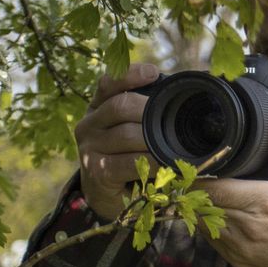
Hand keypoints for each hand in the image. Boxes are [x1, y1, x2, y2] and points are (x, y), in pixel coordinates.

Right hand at [73, 63, 159, 220]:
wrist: (105, 194)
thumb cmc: (125, 155)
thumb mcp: (129, 128)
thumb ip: (142, 110)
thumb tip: (179, 91)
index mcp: (97, 107)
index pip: (108, 83)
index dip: (130, 74)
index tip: (153, 72)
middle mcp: (88, 124)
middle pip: (120, 106)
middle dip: (149, 110)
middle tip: (172, 119)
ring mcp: (89, 149)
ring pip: (127, 134)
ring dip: (154, 139)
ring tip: (173, 145)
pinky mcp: (97, 172)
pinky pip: (129, 162)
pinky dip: (152, 161)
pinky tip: (164, 163)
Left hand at [198, 113, 267, 266]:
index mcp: (265, 200)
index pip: (213, 185)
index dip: (199, 173)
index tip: (197, 161)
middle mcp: (247, 224)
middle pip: (202, 202)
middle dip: (197, 187)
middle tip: (199, 172)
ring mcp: (239, 246)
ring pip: (202, 221)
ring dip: (201, 206)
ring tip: (208, 191)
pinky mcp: (237, 261)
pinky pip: (211, 239)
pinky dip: (210, 224)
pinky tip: (221, 213)